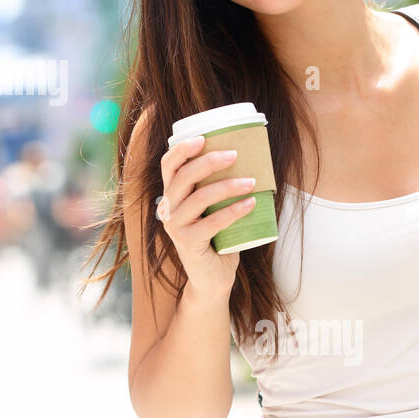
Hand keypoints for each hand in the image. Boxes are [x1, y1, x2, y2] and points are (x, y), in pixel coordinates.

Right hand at [157, 135, 257, 301]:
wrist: (211, 279)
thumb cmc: (216, 239)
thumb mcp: (212, 210)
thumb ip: (218, 189)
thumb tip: (249, 161)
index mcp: (171, 196)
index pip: (168, 166)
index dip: (182, 149)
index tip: (203, 138)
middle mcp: (167, 209)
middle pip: (183, 177)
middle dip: (209, 162)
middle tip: (235, 155)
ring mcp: (175, 227)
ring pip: (198, 198)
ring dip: (227, 186)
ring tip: (251, 181)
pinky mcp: (188, 244)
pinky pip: (212, 222)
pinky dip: (233, 211)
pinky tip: (251, 203)